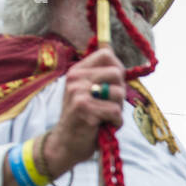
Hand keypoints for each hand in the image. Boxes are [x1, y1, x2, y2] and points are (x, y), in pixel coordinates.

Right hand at [43, 49, 126, 173]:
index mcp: (77, 71)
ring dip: (118, 109)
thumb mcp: (88, 92)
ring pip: (119, 93)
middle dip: (120, 93)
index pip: (107, 55)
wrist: (65, 144)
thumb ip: (101, 74)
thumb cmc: (83, 118)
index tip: (113, 85)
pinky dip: (116, 123)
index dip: (118, 69)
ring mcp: (78, 93)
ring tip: (104, 117)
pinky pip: (115, 111)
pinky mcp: (84, 109)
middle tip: (108, 106)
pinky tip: (104, 126)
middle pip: (117, 73)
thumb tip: (107, 41)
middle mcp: (76, 78)